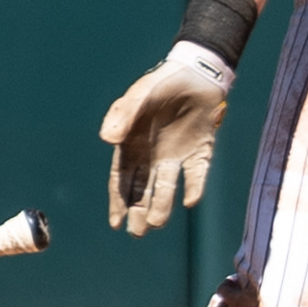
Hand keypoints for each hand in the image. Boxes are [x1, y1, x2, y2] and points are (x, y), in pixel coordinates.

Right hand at [100, 40, 233, 236]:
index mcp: (132, 146)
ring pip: (167, 188)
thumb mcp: (137, 96)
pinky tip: (190, 201)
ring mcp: (177, 157)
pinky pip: (196, 175)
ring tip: (156, 224)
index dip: (118, 202)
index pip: (122, 180)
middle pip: (142, 191)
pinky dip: (194, 188)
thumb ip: (122, 116)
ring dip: (162, 206)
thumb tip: (107, 140)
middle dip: (139, 213)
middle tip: (137, 233)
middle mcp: (153, 157)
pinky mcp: (201, 154)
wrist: (195, 73)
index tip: (116, 223)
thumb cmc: (160, 84)